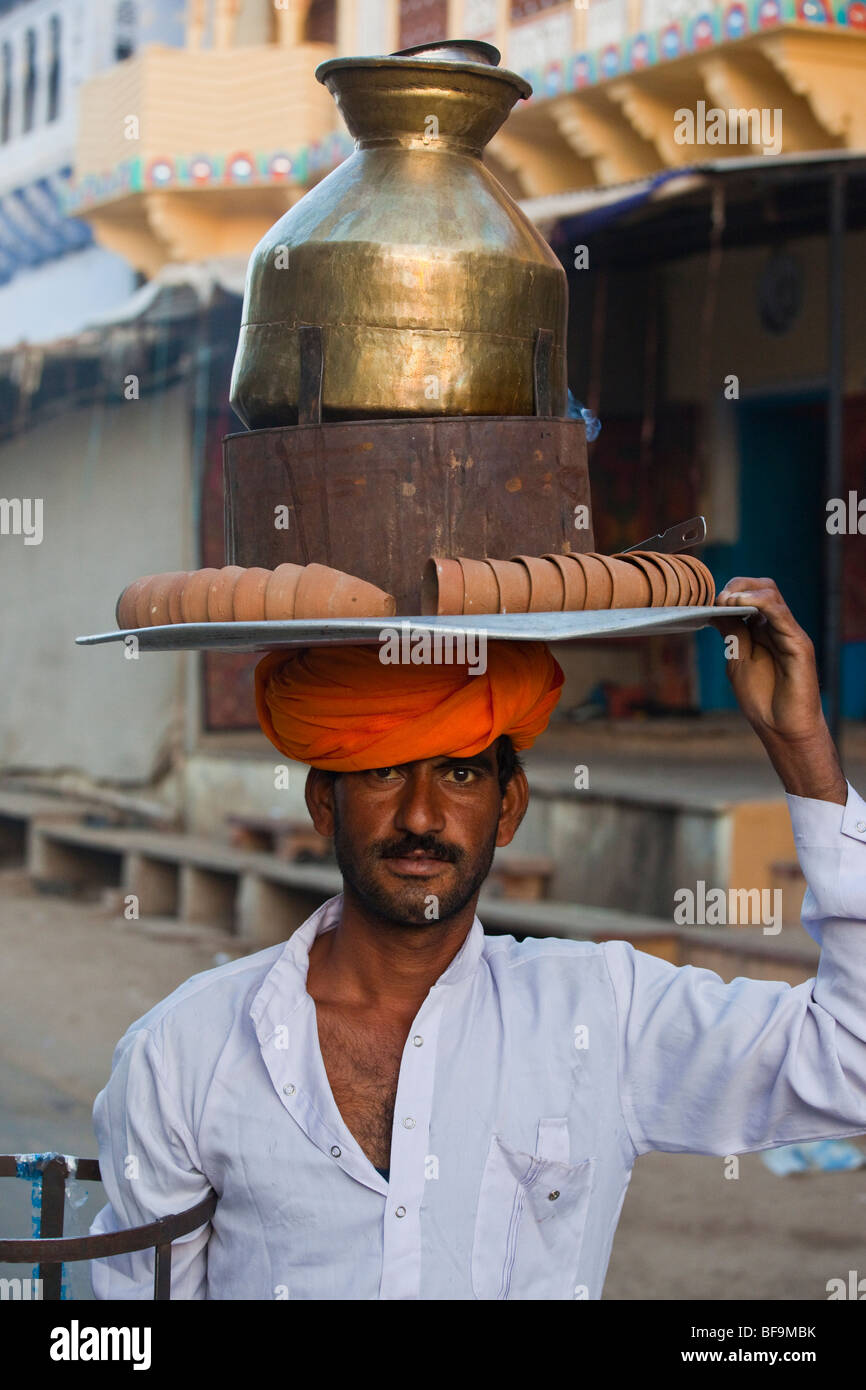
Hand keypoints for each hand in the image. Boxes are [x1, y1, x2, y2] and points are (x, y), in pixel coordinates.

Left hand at [714, 577, 846, 803]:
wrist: (781, 728)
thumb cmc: (762, 699)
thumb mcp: (738, 660)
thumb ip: (732, 634)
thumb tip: (717, 608)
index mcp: (763, 630)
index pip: (750, 596)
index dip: (730, 592)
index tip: (708, 601)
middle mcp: (778, 627)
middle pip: (763, 588)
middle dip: (737, 585)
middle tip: (717, 598)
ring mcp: (789, 633)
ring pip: (771, 595)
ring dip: (745, 592)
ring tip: (725, 600)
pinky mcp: (799, 644)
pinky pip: (782, 615)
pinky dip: (761, 603)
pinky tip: (741, 603)